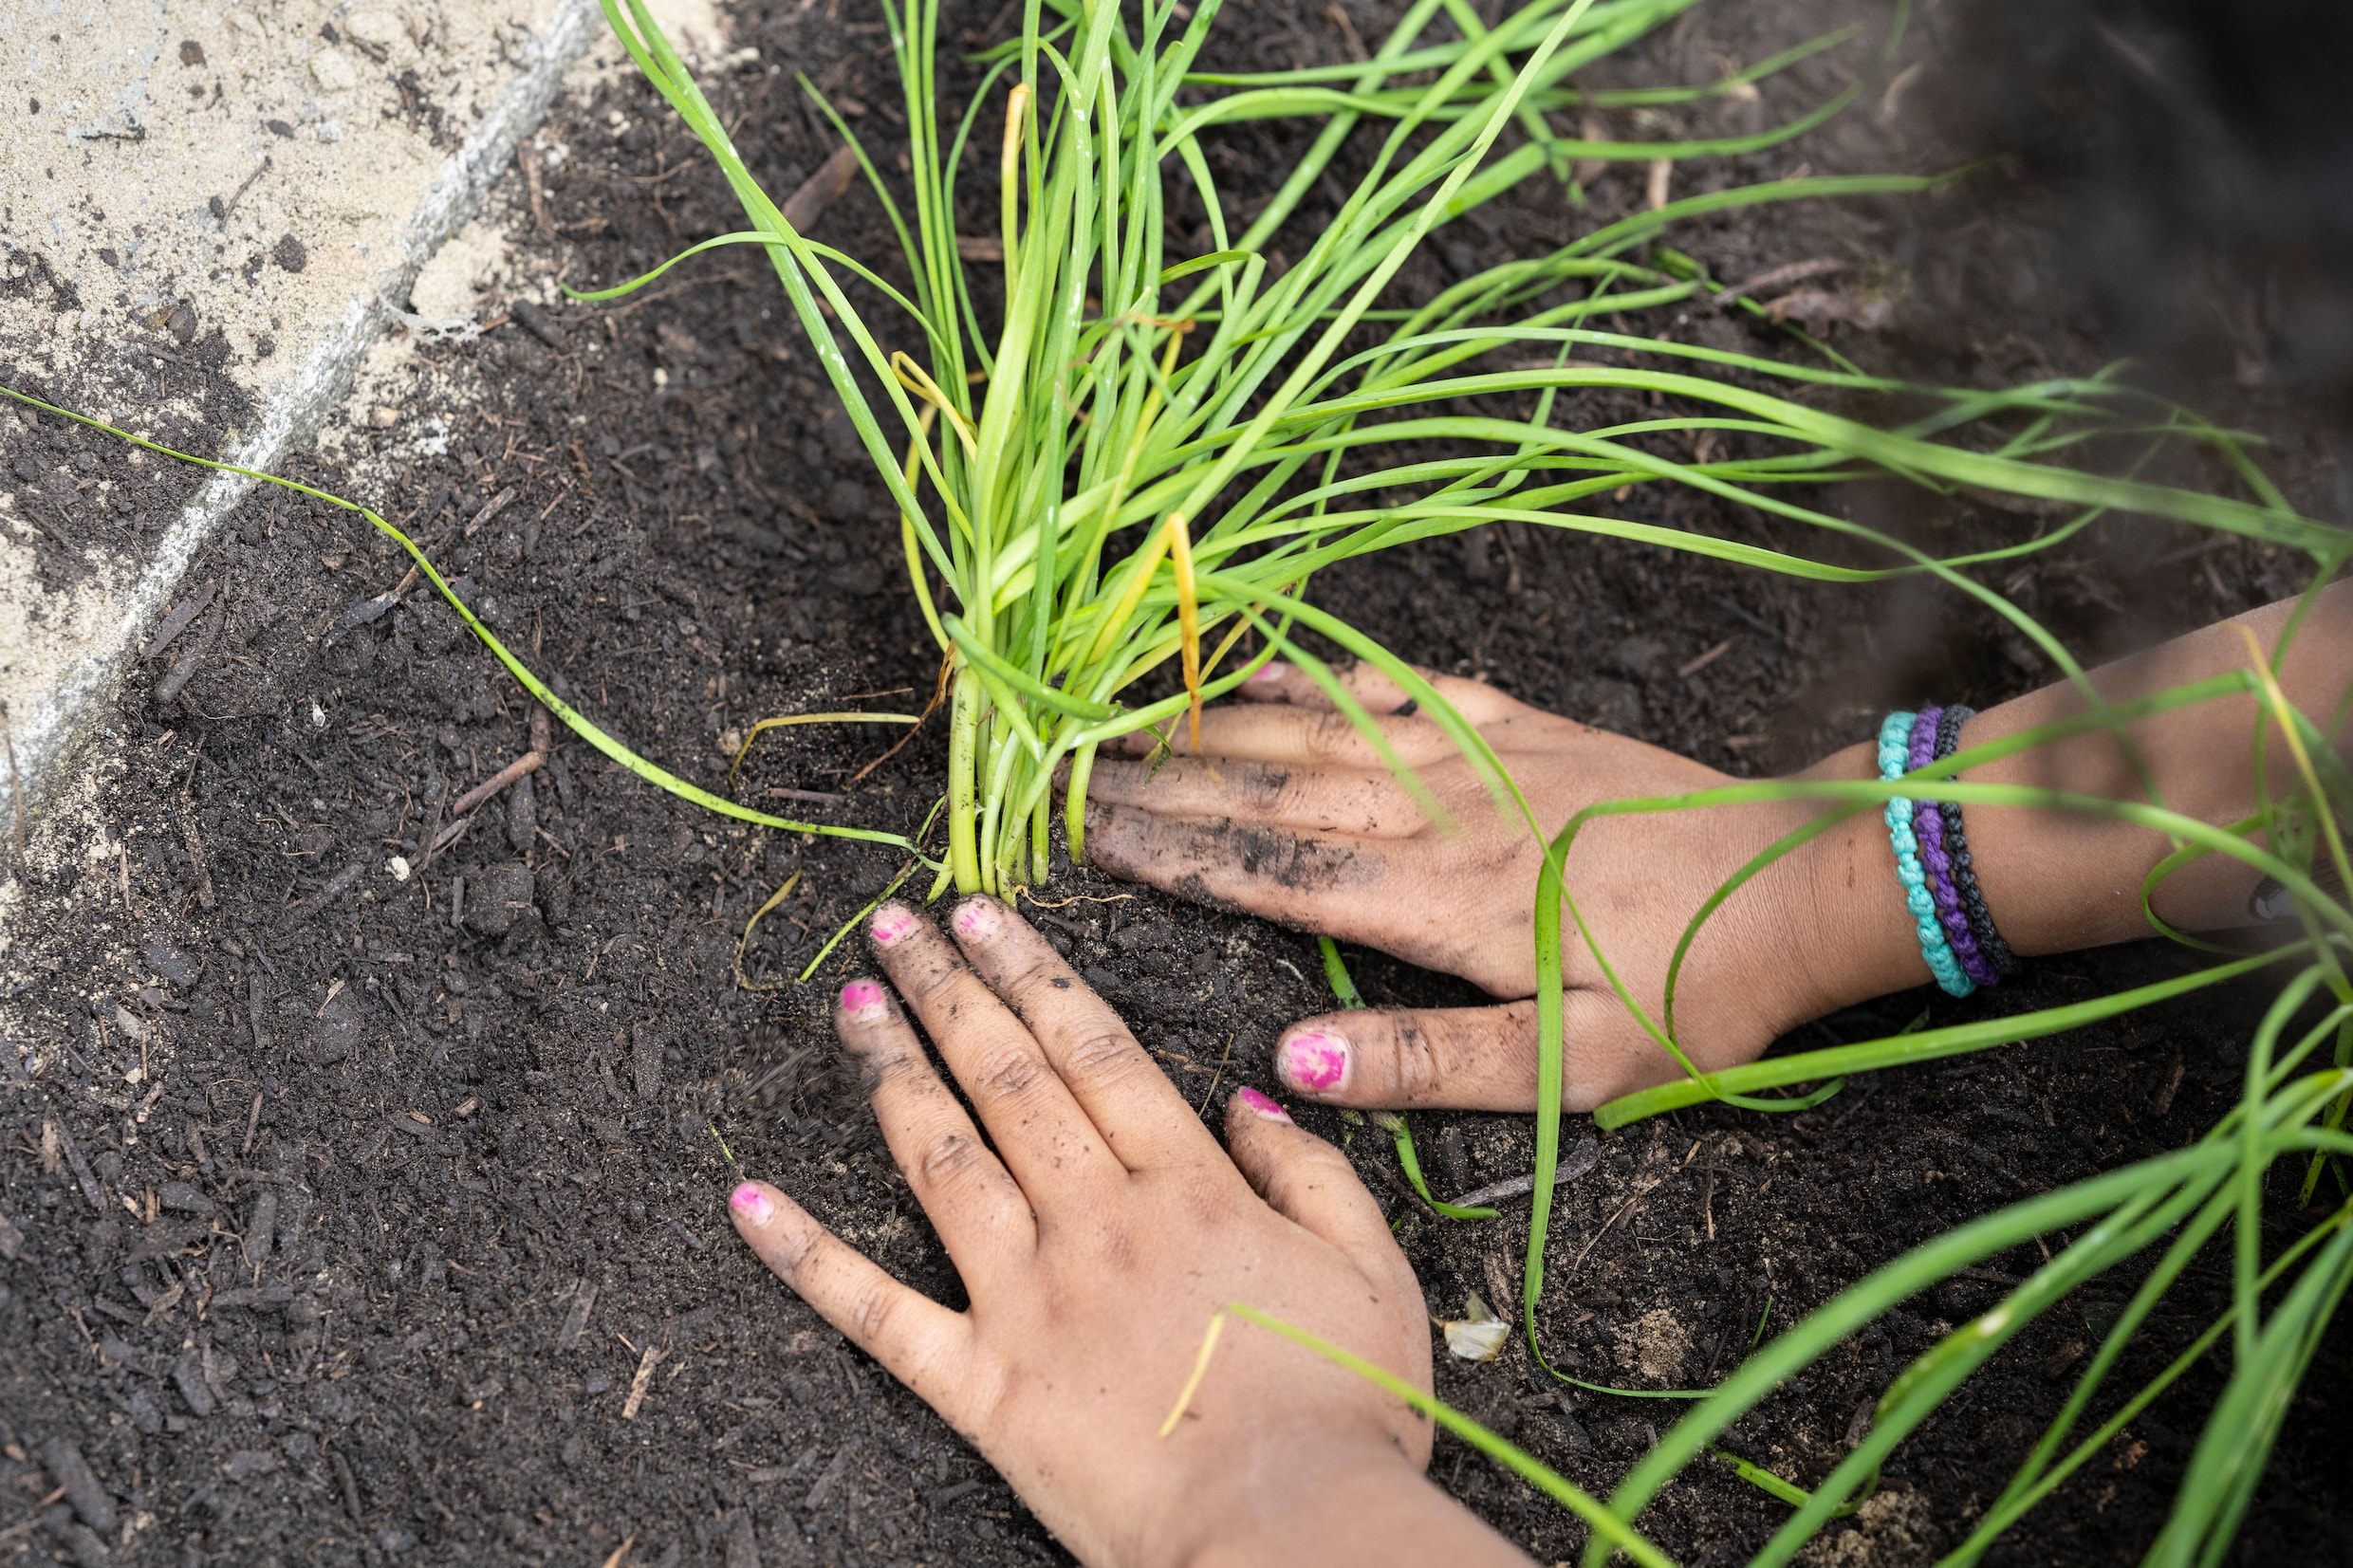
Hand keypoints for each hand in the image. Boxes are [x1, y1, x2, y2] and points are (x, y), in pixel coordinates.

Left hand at [726, 896, 1527, 1567]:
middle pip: (1009, 1081)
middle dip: (949, 993)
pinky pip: (875, 1314)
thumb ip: (1310, 1172)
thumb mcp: (1373, 1271)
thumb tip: (1249, 1096)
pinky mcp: (982, 1387)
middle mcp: (1096, 1222)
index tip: (986, 913)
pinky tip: (746, 1199)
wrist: (1289, 1530)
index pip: (1096, 1050)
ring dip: (892, 1073)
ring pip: (942, 1161)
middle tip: (899, 924)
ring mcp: (1028, 1300)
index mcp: (1187, 1189)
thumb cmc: (1345, 1409)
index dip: (1034, 974)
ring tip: (851, 1002)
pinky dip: (806, 1255)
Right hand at [1081, 660, 1917, 1112]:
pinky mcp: (1522, 726)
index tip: (1087, 838)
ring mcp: (1481, 757)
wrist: (1807, 881)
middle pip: (1275, 789)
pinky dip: (1323, 677)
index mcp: (1443, 902)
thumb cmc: (1694, 992)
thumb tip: (1292, 1062)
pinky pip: (1400, 688)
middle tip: (1070, 774)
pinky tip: (1268, 670)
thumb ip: (1432, 1063)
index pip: (1276, 871)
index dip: (1174, 853)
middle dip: (1165, 781)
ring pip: (1320, 733)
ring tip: (1131, 723)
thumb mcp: (1577, 1067)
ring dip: (1218, 726)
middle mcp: (1443, 813)